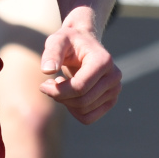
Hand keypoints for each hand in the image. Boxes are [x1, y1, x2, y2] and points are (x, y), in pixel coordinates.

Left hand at [38, 9, 121, 123]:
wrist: (84, 43)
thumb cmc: (69, 41)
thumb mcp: (57, 40)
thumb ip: (52, 53)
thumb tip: (47, 70)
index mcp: (103, 61)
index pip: (80, 87)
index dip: (58, 91)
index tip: (43, 85)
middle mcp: (114, 76)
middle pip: (83, 101)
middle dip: (60, 97)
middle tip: (50, 84)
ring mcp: (115, 89)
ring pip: (85, 111)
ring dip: (66, 102)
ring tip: (61, 85)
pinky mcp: (111, 100)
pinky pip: (89, 117)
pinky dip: (74, 111)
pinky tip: (68, 96)